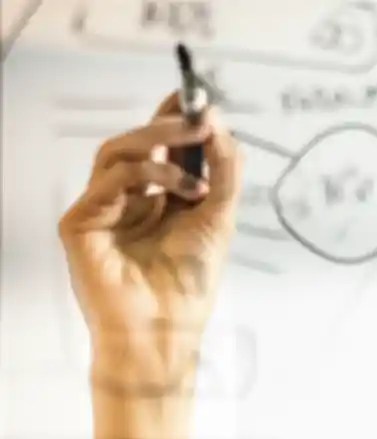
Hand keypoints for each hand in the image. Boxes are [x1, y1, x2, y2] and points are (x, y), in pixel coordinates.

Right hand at [57, 91, 242, 389]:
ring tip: (197, 144)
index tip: (200, 97)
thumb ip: (223, 172)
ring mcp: (100, 210)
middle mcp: (125, 200)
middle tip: (201, 114)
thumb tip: (219, 124)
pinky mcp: (80, 223)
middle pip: (136, 143)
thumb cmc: (190, 283)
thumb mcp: (219, 218)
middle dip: (171, 124)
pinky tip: (185, 190)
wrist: (166, 331)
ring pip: (118, 153)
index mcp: (155, 198)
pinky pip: (108, 181)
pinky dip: (149, 175)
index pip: (160, 147)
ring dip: (160, 142)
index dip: (175, 118)